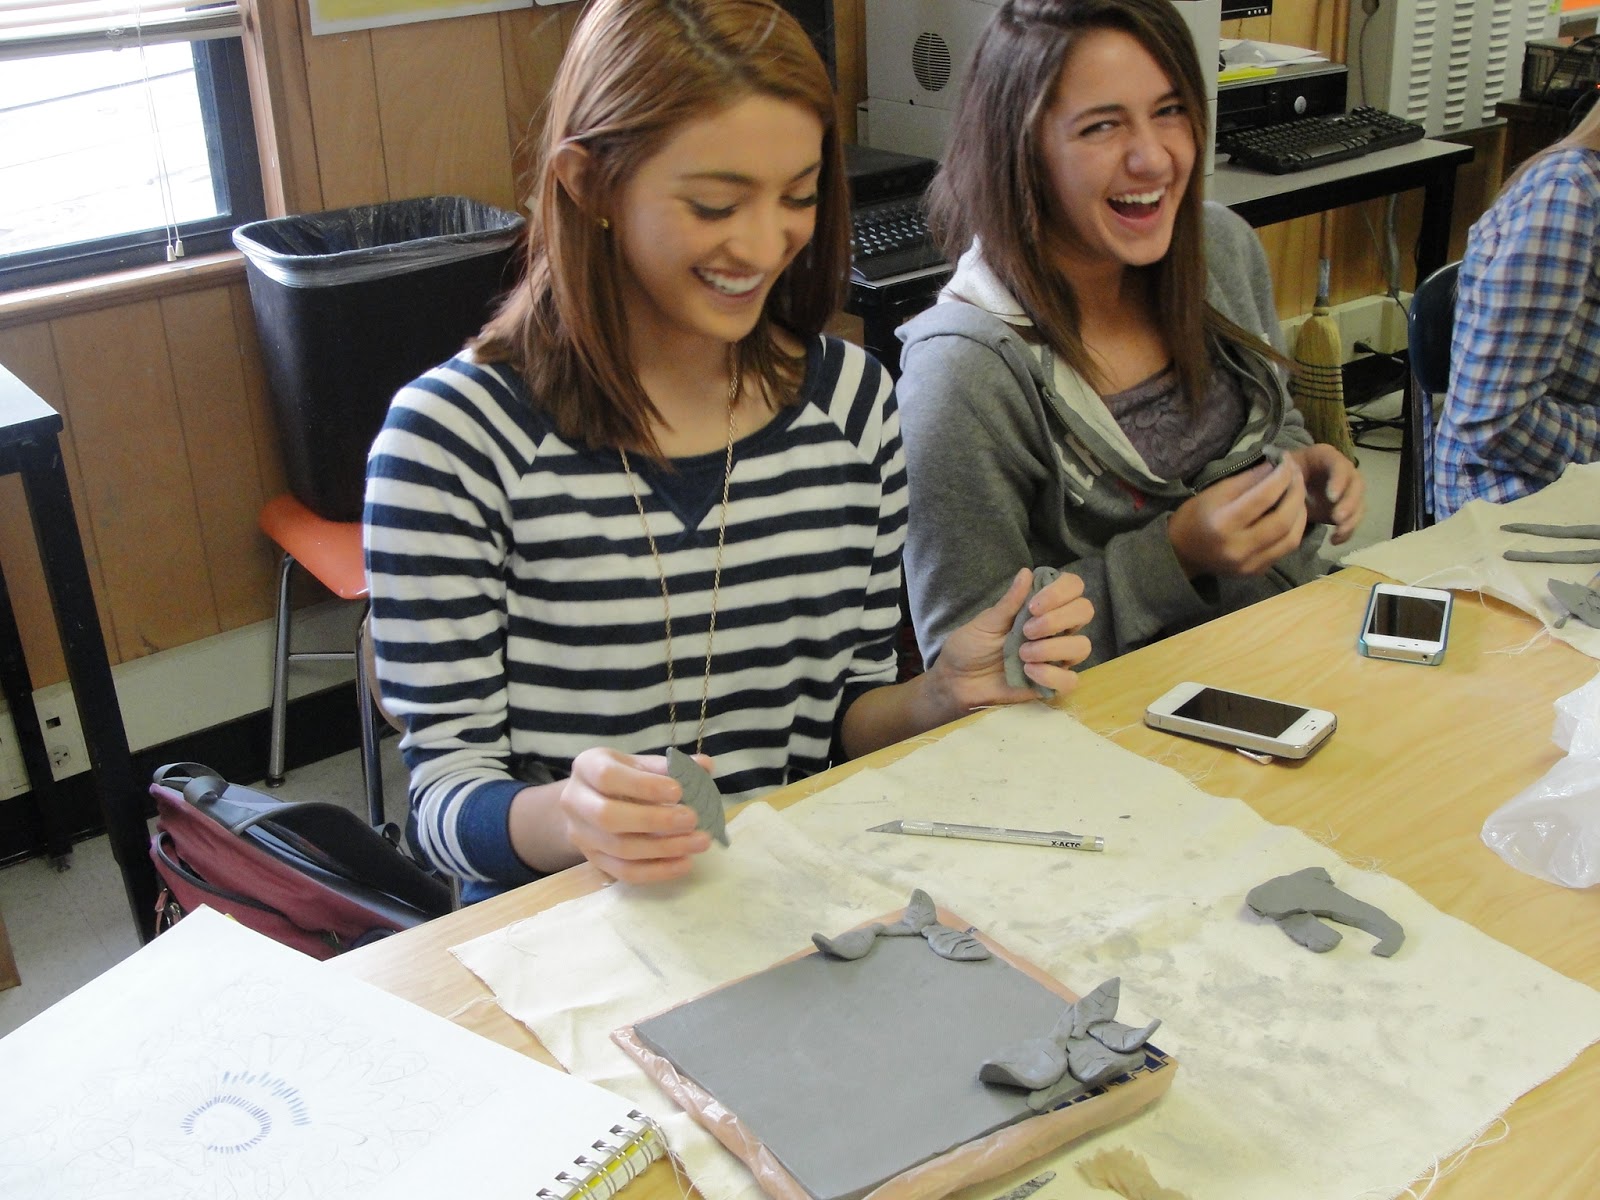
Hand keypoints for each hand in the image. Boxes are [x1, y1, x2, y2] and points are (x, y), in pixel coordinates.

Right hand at [556, 747, 712, 883]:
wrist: (593, 801)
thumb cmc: (624, 778)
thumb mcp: (642, 764)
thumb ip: (672, 766)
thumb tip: (705, 766)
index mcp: (587, 767)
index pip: (608, 777)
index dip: (643, 786)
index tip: (678, 791)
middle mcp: (575, 801)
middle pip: (608, 817)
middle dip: (654, 820)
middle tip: (692, 819)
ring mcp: (581, 834)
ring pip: (619, 848)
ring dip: (664, 848)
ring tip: (699, 841)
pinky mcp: (593, 860)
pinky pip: (624, 872)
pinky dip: (657, 870)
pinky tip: (685, 862)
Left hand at [932, 567, 1094, 706]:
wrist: (957, 682)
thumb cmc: (971, 647)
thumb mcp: (986, 622)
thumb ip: (1010, 602)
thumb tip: (1026, 572)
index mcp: (1041, 607)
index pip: (1073, 587)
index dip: (1061, 591)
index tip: (1034, 605)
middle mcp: (1055, 629)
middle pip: (1085, 611)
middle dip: (1058, 618)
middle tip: (1026, 631)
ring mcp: (1056, 656)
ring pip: (1082, 646)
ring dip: (1052, 648)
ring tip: (1022, 654)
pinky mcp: (1052, 683)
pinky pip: (1070, 680)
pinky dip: (1051, 675)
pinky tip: (1029, 672)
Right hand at [1169, 458, 1307, 578]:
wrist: (1182, 553)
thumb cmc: (1194, 516)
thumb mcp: (1213, 493)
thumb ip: (1245, 480)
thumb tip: (1275, 466)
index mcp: (1222, 523)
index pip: (1262, 497)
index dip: (1280, 477)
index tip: (1287, 461)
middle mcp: (1238, 547)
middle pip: (1282, 520)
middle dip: (1296, 494)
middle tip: (1298, 475)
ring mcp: (1249, 564)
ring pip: (1291, 539)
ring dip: (1301, 513)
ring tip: (1298, 494)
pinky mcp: (1257, 572)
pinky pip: (1285, 550)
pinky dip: (1294, 529)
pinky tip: (1292, 515)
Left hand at [1287, 444, 1365, 544]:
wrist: (1286, 485)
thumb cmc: (1284, 472)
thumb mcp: (1282, 468)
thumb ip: (1283, 471)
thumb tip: (1279, 475)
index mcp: (1327, 457)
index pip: (1339, 465)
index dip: (1338, 481)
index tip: (1331, 497)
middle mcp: (1344, 472)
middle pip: (1356, 486)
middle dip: (1349, 503)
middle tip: (1337, 518)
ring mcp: (1347, 492)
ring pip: (1358, 504)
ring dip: (1351, 519)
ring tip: (1337, 532)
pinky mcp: (1346, 510)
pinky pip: (1352, 521)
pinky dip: (1346, 532)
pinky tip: (1334, 541)